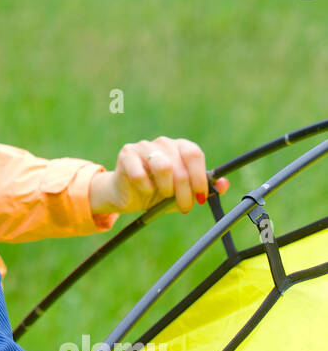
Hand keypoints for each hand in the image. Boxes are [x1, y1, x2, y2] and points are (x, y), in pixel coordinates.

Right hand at [89, 137, 229, 216]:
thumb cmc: (156, 192)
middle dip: (185, 191)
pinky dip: (145, 188)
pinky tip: (144, 191)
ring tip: (163, 196)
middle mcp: (163, 143)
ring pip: (163, 166)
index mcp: (179, 147)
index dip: (200, 178)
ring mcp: (144, 146)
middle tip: (184, 207)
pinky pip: (140, 174)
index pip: (194, 154)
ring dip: (166, 188)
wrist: (125, 195)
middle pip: (180, 165)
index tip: (200, 198)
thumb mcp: (182, 194)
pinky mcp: (126, 154)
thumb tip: (224, 184)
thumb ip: (203, 189)